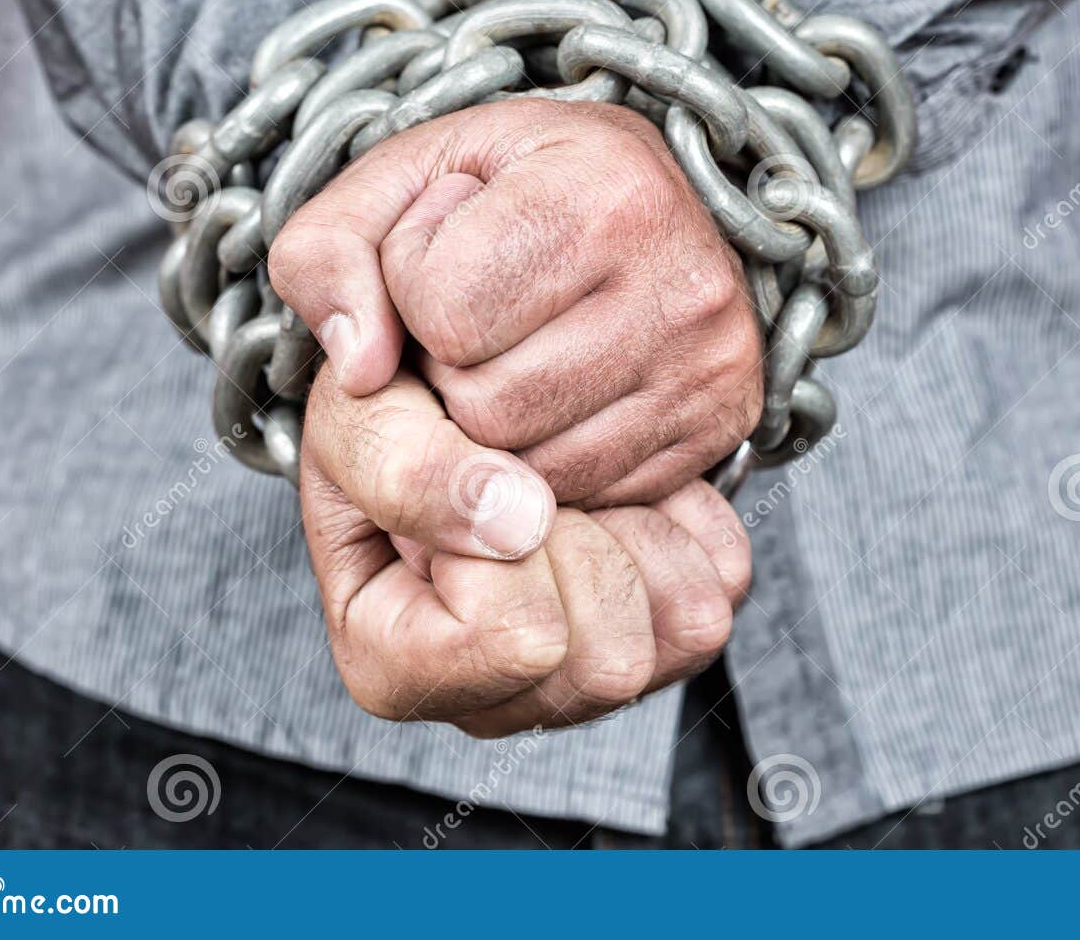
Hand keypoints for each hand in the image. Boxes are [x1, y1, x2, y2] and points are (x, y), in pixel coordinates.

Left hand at [269, 98, 762, 505]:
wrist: (640, 192)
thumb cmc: (514, 182)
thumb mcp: (402, 179)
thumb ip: (328, 252)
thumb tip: (356, 373)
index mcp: (603, 186)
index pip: (444, 312)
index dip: (412, 294)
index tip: (446, 253)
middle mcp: (680, 277)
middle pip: (487, 408)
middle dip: (450, 373)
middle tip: (476, 318)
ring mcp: (711, 358)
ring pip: (535, 468)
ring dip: (494, 426)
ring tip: (512, 351)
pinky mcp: (724, 418)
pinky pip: (590, 491)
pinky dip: (548, 457)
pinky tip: (556, 391)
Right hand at [299, 362, 749, 734]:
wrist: (447, 384)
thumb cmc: (389, 408)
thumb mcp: (356, 415)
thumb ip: (400, 464)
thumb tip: (513, 520)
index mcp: (394, 665)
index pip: (511, 640)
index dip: (504, 546)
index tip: (471, 478)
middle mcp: (495, 696)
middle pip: (606, 659)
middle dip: (580, 541)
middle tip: (528, 481)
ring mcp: (586, 676)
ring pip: (677, 630)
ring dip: (636, 526)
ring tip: (571, 485)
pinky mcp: (664, 631)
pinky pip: (722, 580)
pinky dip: (685, 516)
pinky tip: (619, 491)